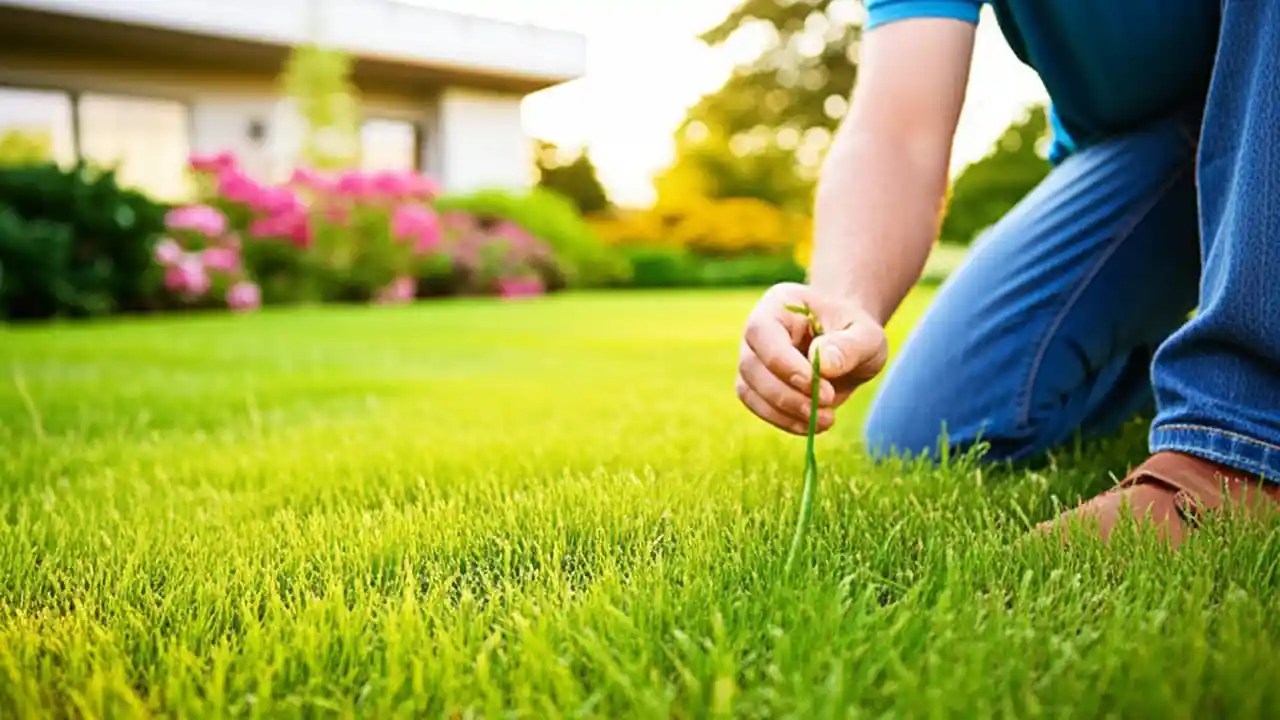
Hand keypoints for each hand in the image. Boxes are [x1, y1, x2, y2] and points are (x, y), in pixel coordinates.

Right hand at [735, 283, 887, 434]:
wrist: (850, 345)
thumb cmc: (855, 333)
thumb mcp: (866, 335)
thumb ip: (848, 346)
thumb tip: (824, 362)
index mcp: (779, 304)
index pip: (763, 333)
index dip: (785, 364)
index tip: (821, 387)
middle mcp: (757, 331)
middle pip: (752, 365)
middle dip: (787, 394)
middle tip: (825, 407)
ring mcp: (752, 359)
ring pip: (749, 390)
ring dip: (784, 412)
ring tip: (825, 420)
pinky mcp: (756, 386)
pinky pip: (758, 407)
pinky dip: (783, 421)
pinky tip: (811, 425)